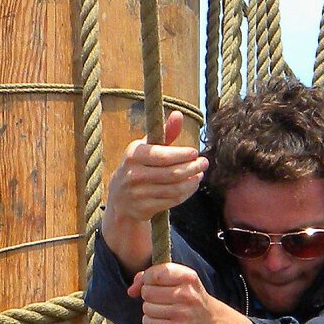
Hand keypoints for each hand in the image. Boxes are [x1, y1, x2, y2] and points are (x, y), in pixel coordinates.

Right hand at [101, 111, 206, 269]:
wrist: (119, 198)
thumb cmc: (138, 166)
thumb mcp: (147, 147)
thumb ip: (165, 132)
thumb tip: (178, 114)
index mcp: (133, 155)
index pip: (163, 155)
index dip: (182, 155)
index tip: (195, 152)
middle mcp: (133, 175)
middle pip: (172, 173)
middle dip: (192, 168)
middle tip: (204, 163)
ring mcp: (138, 194)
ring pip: (174, 189)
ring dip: (192, 181)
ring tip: (199, 174)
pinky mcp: (144, 209)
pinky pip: (172, 201)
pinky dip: (186, 193)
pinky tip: (192, 185)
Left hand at [131, 262, 224, 323]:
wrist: (209, 320)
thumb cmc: (187, 295)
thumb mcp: (177, 279)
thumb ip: (151, 276)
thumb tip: (131, 290)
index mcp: (187, 276)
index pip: (155, 274)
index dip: (147, 279)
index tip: (151, 283)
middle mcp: (187, 294)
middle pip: (148, 292)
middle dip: (147, 295)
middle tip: (158, 299)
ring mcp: (183, 312)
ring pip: (147, 308)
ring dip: (149, 310)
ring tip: (160, 310)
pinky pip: (150, 322)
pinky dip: (150, 321)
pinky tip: (160, 320)